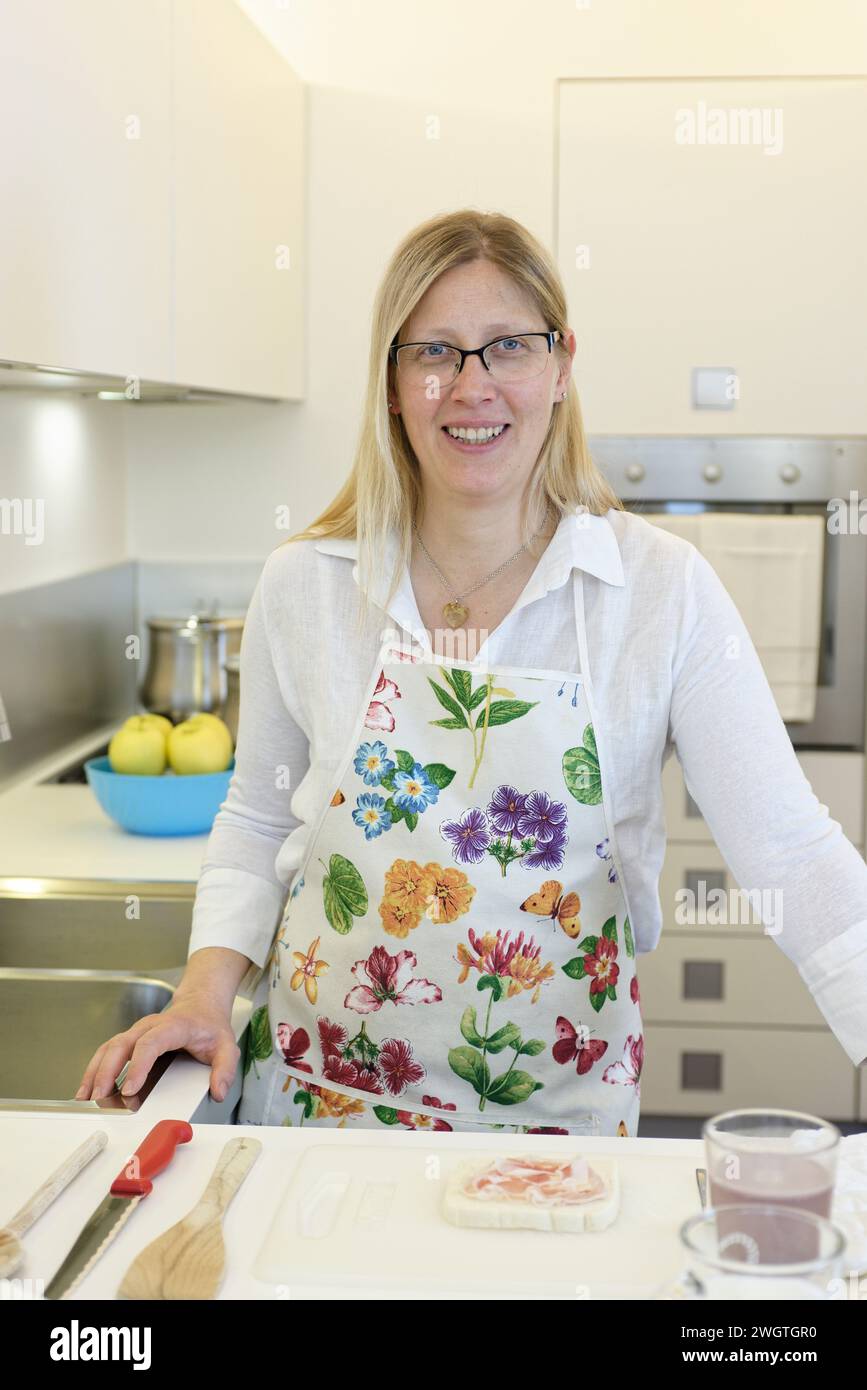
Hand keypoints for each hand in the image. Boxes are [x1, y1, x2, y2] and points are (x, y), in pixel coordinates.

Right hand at [75, 991, 240, 1103]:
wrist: (200, 1006)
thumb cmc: (209, 1026)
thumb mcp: (226, 1045)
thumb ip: (225, 1068)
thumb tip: (218, 1091)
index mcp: (172, 1027)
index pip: (150, 1044)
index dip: (138, 1066)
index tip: (130, 1089)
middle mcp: (149, 1026)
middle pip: (121, 1045)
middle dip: (107, 1072)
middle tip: (100, 1098)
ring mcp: (136, 1032)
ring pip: (109, 1047)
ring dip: (95, 1071)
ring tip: (86, 1097)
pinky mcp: (129, 1040)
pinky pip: (107, 1052)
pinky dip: (95, 1069)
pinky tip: (88, 1088)